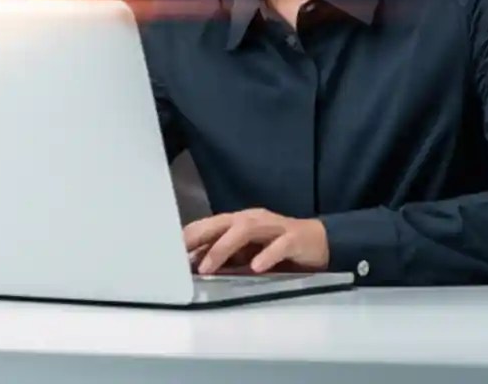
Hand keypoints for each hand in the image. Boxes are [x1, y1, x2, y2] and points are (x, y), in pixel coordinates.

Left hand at [184, 208, 327, 274]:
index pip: (209, 225)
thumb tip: (196, 265)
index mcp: (240, 221)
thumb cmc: (279, 248)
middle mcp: (253, 219)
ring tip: (207, 267)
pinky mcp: (293, 238)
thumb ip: (226, 257)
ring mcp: (273, 227)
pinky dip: (266, 255)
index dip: (189, 236)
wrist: (319, 243)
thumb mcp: (248, 254)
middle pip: (222, 223)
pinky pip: (278, 245)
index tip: (169, 251)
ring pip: (244, 231)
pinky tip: (255, 267)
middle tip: (179, 256)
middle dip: (198, 237)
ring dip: (223, 249)